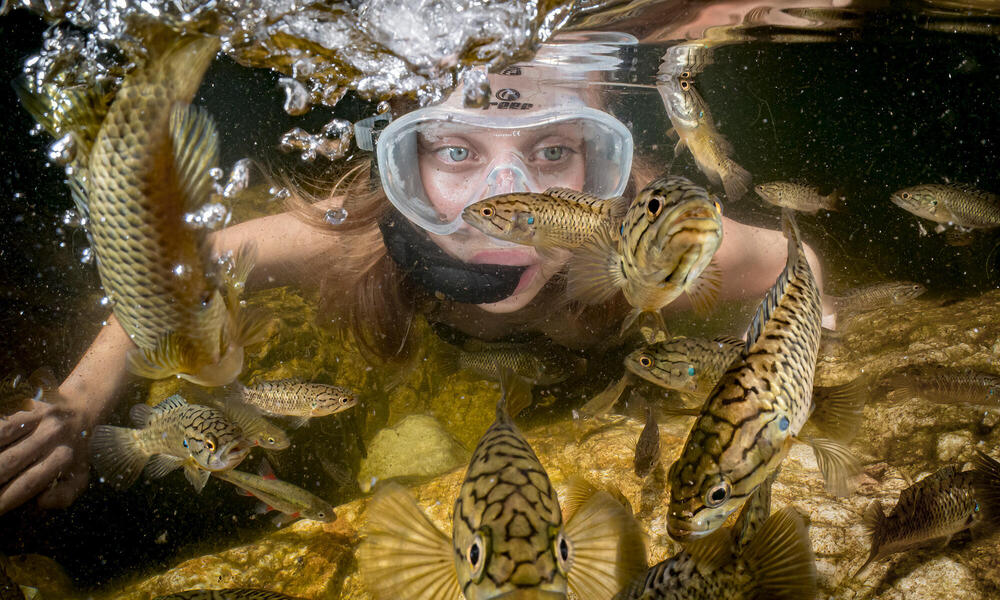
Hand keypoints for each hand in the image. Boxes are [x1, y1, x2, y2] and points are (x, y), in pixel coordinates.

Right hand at [0, 394, 91, 514]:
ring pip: (2, 440)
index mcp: (63, 460)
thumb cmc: (76, 453)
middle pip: (8, 463)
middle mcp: (54, 439)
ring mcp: (44, 422)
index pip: (28, 484)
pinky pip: (5, 425)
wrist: (84, 411)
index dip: (5, 499)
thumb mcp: (78, 479)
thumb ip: (63, 496)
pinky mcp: (34, 408)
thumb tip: (40, 501)